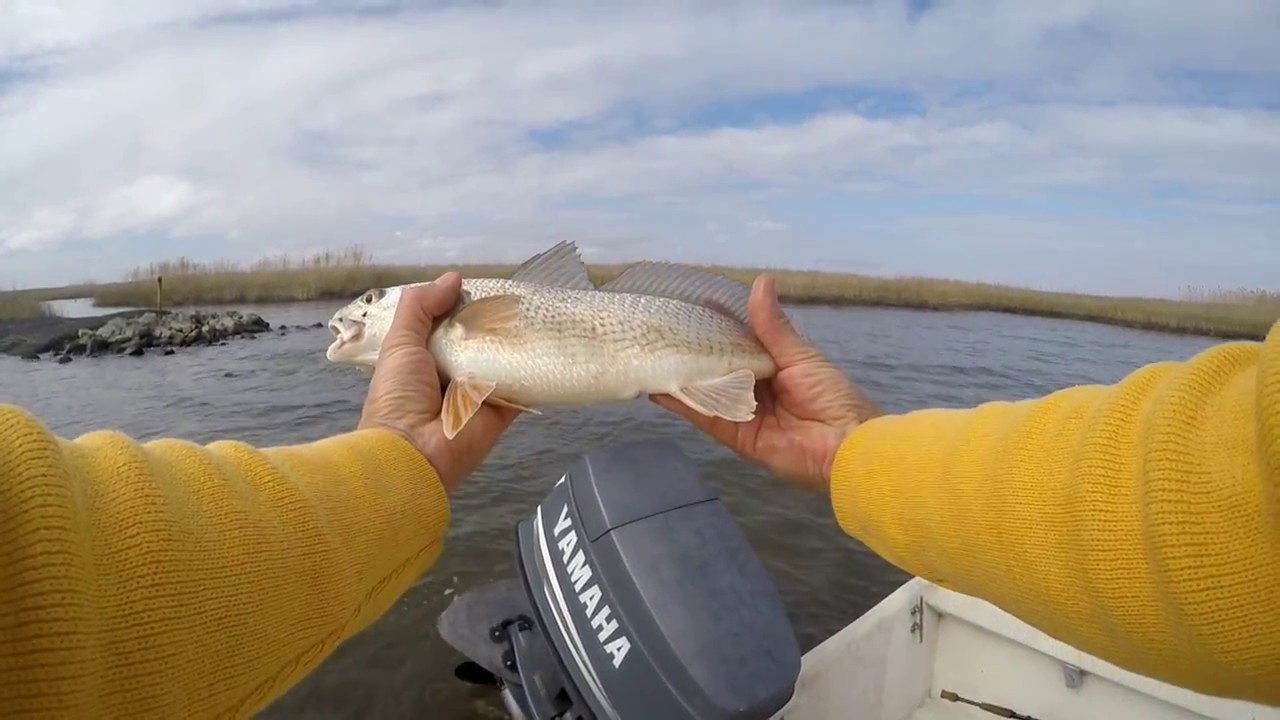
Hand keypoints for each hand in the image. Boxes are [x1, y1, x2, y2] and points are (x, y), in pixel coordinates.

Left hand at [357, 272, 519, 493]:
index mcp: (424, 360)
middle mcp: (453, 374)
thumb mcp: (400, 342)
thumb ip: (420, 307)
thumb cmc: (400, 394)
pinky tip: (549, 343)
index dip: (462, 307)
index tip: (481, 287)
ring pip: (503, 360)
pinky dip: (534, 369)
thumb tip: (454, 278)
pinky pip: (523, 385)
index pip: (448, 327)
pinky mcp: (503, 409)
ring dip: (517, 341)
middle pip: (479, 341)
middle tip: (517, 295)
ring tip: (537, 311)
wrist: (414, 450)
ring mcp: (479, 392)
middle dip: (494, 321)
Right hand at [651, 274, 880, 493]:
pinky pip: (706, 418)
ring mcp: (743, 413)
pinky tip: (659, 390)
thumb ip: (772, 326)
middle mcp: (754, 388)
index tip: (692, 306)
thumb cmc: (830, 396)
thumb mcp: (798, 356)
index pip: (737, 342)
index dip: (716, 326)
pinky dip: (684, 405)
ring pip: (707, 391)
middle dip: (693, 352)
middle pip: (718, 367)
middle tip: (660, 332)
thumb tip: (760, 281)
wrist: (845, 445)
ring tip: (651, 357)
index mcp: (773, 366)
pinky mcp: (736, 437)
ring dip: (682, 377)